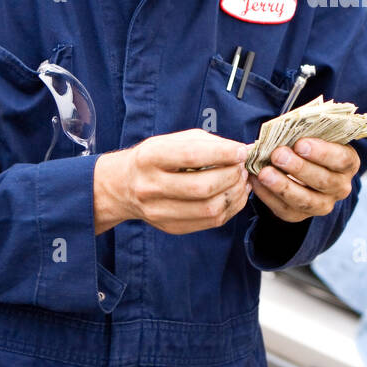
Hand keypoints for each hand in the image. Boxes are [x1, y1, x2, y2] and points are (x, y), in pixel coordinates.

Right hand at [93, 129, 249, 234]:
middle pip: (203, 187)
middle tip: (242, 167)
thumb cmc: (155, 158)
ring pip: (210, 209)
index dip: (223, 154)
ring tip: (241, 180)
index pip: (192, 156)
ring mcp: (159, 211)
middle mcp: (151, 186)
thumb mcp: (173, 140)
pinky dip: (231, 208)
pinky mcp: (171, 227)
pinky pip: (211, 222)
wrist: (123, 186)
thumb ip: (207, 143)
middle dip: (232, 176)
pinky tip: (234, 194)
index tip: (241, 152)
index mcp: (150, 157)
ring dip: (235, 193)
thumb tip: (241, 152)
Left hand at [251, 138, 360, 223]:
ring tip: (264, 173)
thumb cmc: (308, 145)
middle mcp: (340, 187)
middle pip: (323, 181)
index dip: (322, 153)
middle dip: (299, 168)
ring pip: (305, 201)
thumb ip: (305, 134)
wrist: (301, 167)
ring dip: (283, 186)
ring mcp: (322, 204)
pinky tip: (256, 181)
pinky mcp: (301, 216)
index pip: (341, 160)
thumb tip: (285, 131)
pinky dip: (269, 196)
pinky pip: (285, 210)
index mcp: (348, 163)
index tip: (300, 144)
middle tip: (278, 155)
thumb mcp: (314, 136)